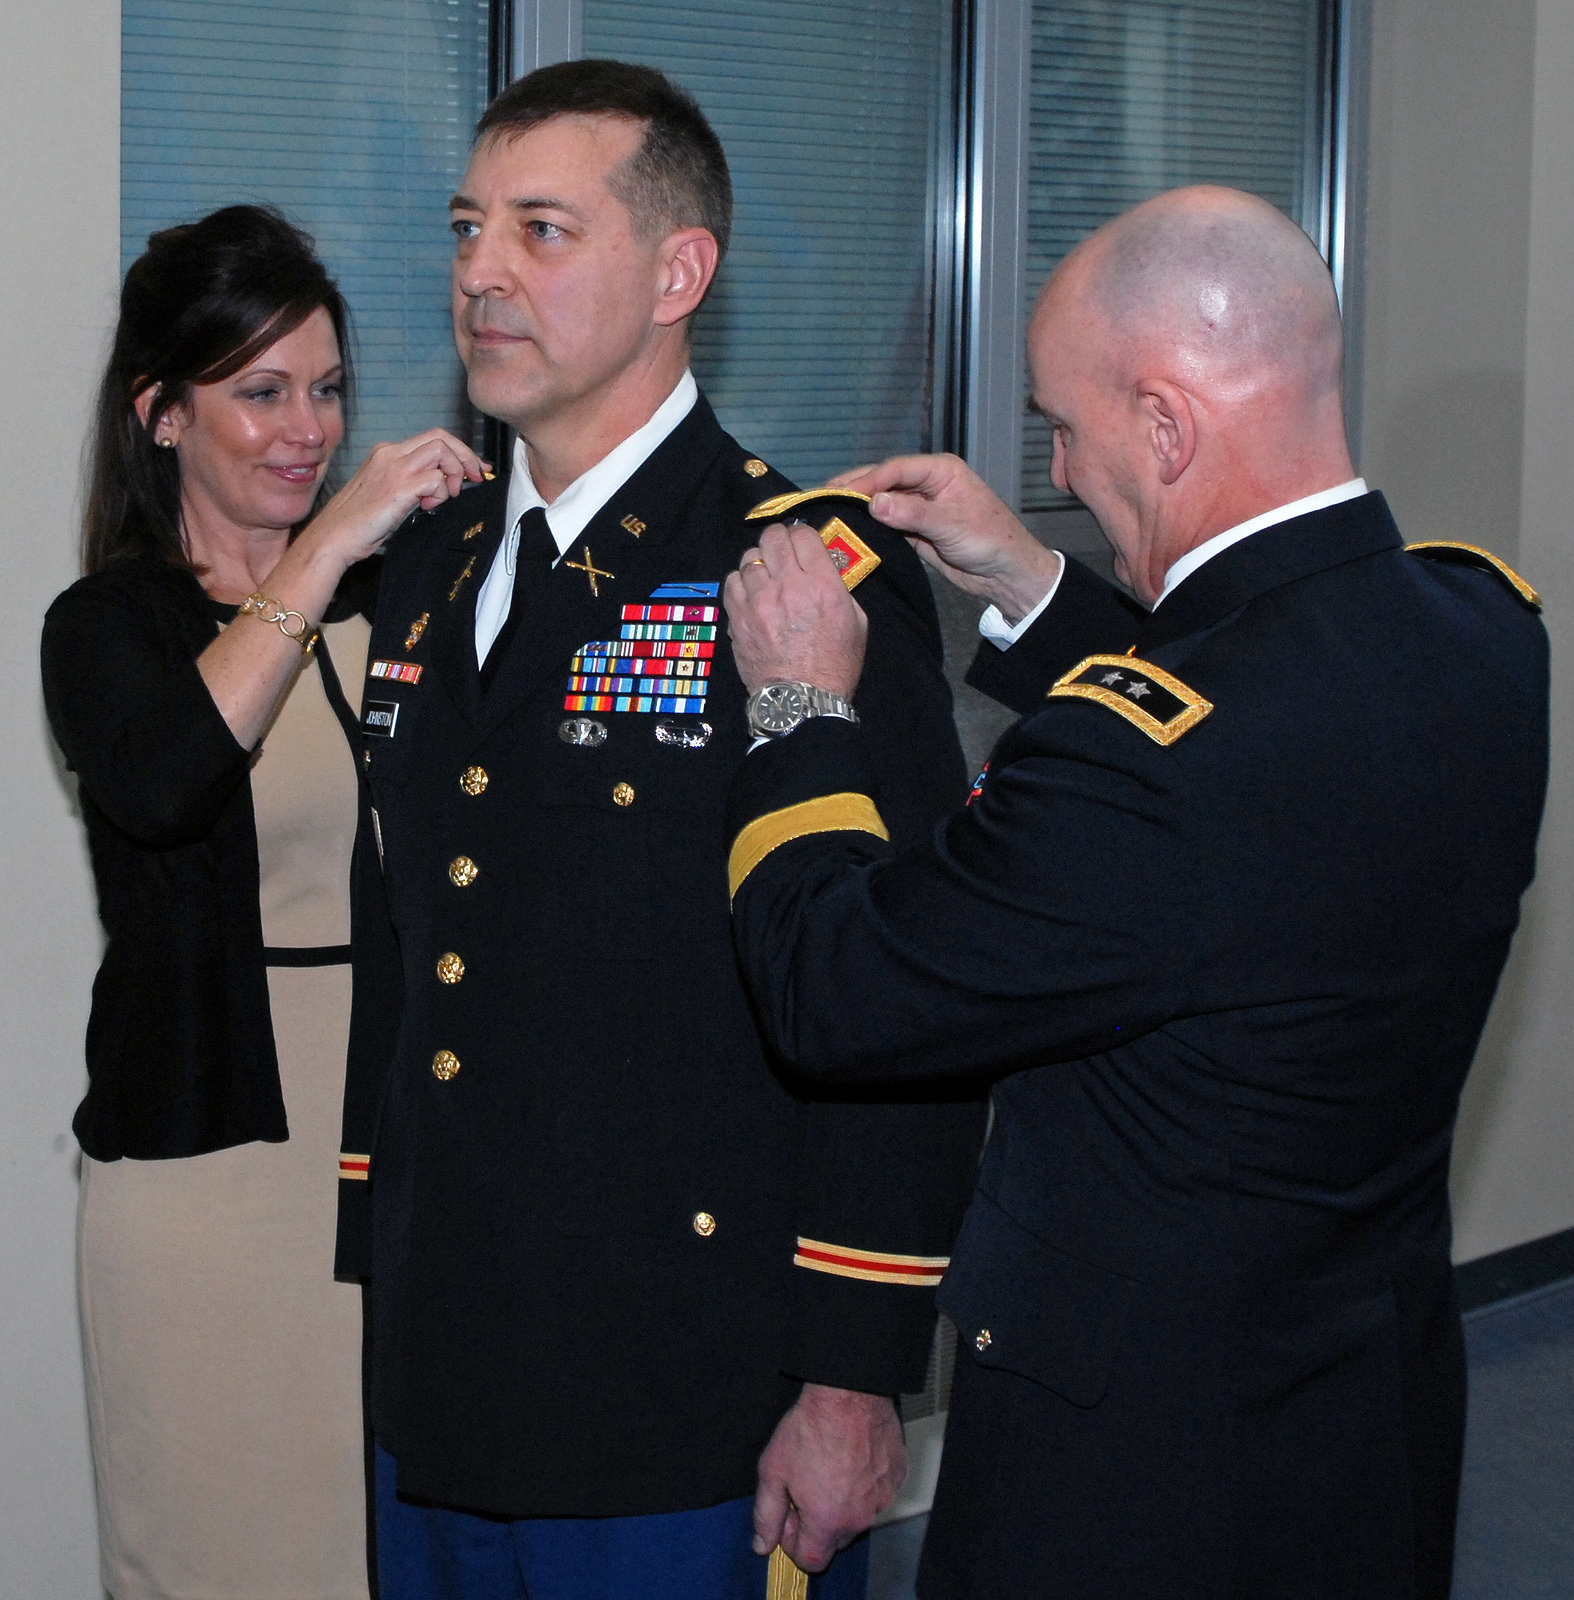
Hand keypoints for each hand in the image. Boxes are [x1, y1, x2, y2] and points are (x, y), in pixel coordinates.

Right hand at [298, 428, 489, 573]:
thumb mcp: (389, 494)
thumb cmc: (358, 523)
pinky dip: (441, 492)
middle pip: (440, 436)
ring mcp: (393, 468)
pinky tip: (428, 505)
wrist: (333, 537)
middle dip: (466, 456)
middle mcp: (390, 453)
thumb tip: (444, 484)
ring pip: (441, 450)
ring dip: (454, 472)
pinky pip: (435, 478)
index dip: (459, 451)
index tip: (474, 469)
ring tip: (447, 496)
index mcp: (386, 453)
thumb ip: (413, 484)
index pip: (431, 439)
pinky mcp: (398, 487)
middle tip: (476, 478)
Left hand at [724, 522, 867, 698]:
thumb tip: (823, 570)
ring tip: (764, 577)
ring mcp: (758, 601)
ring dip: (758, 563)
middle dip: (778, 540)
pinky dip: (740, 582)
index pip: (804, 535)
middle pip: (772, 537)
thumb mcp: (857, 623)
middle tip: (781, 552)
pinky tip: (750, 593)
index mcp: (822, 585)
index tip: (802, 546)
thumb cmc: (835, 665)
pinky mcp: (738, 617)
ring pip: (748, 557)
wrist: (801, 700)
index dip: (803, 536)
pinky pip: (731, 582)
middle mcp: (788, 586)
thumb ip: (839, 589)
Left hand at [752, 1384, 906, 1572]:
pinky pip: (877, 1491)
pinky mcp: (896, 1476)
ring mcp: (882, 1496)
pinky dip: (865, 1483)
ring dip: (843, 1502)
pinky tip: (851, 1457)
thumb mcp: (772, 1471)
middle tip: (806, 1488)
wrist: (846, 1392)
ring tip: (830, 1466)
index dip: (793, 1543)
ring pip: (858, 1515)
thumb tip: (763, 1545)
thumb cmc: (810, 1427)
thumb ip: (766, 1515)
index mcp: (828, 1521)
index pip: (812, 1560)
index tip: (788, 1518)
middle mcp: (859, 1516)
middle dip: (819, 1523)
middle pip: (836, 1539)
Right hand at [830, 453, 1062, 623]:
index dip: (867, 479)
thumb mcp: (951, 525)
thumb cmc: (991, 541)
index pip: (895, 469)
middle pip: (884, 482)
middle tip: (823, 497)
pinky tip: (848, 530)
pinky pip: (887, 525)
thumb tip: (874, 502)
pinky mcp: (915, 530)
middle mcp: (927, 484)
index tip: (841, 491)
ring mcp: (920, 508)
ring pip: (882, 503)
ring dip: (859, 508)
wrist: (1007, 575)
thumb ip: (912, 514)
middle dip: (855, 488)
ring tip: (828, 513)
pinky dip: (869, 527)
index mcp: (940, 471)